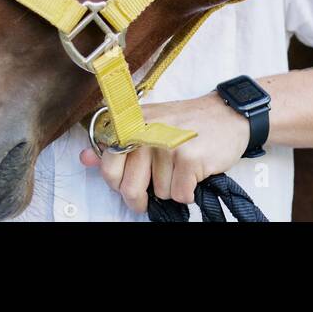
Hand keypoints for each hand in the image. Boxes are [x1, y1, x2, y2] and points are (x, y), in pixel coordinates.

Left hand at [78, 93, 250, 213]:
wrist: (226, 115)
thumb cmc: (185, 123)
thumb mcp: (147, 126)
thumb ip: (116, 143)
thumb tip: (85, 158)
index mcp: (131, 121)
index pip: (108, 164)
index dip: (118, 181)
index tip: (129, 180)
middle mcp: (145, 130)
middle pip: (129, 187)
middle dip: (142, 196)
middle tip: (157, 185)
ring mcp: (166, 144)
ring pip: (159, 193)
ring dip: (171, 188)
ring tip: (182, 166)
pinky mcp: (188, 158)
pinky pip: (179, 195)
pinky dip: (188, 191)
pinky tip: (194, 173)